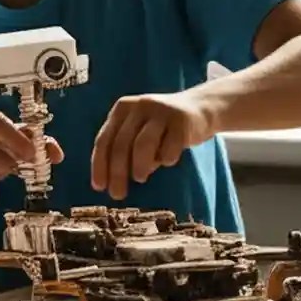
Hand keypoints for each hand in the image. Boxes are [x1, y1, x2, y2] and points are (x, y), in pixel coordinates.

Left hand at [91, 92, 214, 198]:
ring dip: (139, 166)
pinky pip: (170, 146)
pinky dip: (165, 159)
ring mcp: (161, 111)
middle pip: (121, 144)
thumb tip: (110, 181)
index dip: (99, 165)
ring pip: (142, 144)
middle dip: (117, 173)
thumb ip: (124, 148)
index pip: (104, 140)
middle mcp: (139, 106)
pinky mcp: (182, 120)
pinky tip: (167, 162)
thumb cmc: (163, 128)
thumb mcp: (139, 130)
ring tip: (140, 179)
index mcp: (123, 109)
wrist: (201, 108)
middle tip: (118, 194)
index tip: (99, 187)